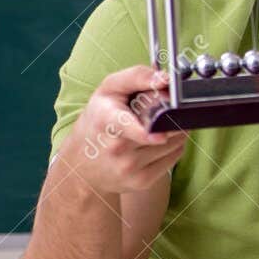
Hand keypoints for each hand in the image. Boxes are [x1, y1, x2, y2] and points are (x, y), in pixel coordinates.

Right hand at [61, 66, 187, 195]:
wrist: (81, 164)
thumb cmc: (98, 120)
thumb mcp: (109, 90)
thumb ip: (137, 77)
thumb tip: (165, 79)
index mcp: (105, 120)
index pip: (125, 127)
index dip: (145, 132)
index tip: (160, 134)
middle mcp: (116, 148)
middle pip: (162, 131)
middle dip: (171, 117)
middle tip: (164, 110)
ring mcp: (129, 168)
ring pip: (174, 143)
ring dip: (177, 130)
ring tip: (161, 125)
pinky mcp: (141, 182)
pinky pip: (175, 157)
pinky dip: (175, 146)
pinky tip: (160, 141)